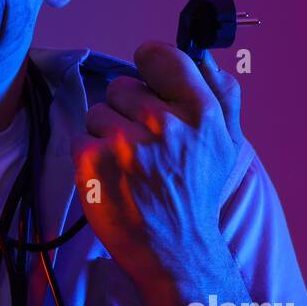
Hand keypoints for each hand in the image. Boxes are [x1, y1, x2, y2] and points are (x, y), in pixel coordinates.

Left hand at [71, 41, 243, 285]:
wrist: (176, 250)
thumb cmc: (197, 193)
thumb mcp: (226, 142)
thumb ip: (223, 93)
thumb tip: (205, 56)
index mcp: (202, 113)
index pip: (162, 57)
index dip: (150, 66)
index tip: (149, 84)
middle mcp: (165, 125)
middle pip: (122, 86)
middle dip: (127, 111)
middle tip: (143, 145)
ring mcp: (126, 144)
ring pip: (98, 111)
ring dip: (106, 134)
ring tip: (127, 164)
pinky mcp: (94, 162)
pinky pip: (80, 137)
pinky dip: (89, 157)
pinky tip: (109, 178)